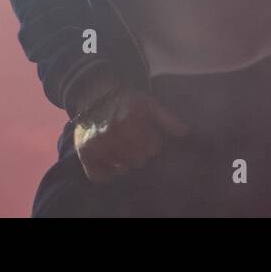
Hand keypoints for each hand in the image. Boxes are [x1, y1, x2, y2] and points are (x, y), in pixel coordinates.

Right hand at [72, 83, 191, 183]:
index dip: (152, 144)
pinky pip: (99, 177)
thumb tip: (186, 133)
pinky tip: (110, 162)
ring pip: (122, 170)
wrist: (96, 94)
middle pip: (138, 161)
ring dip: (124, 162)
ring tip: (122, 149)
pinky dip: (105, 174)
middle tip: (133, 142)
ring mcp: (97, 143)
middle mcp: (113, 131)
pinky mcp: (84, 151)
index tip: (146, 136)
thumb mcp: (150, 104)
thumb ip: (168, 119)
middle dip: (139, 154)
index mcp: (131, 119)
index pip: (152, 150)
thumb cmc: (127, 101)